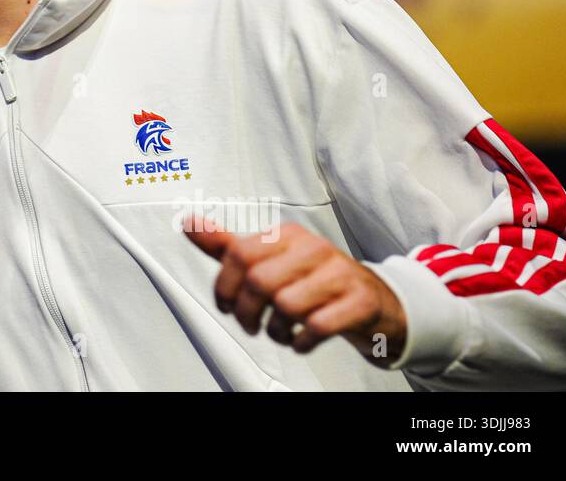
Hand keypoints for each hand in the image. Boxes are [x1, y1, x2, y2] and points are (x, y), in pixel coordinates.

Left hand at [181, 216, 407, 366]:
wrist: (377, 302)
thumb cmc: (314, 282)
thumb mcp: (269, 260)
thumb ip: (226, 246)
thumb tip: (188, 223)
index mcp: (288, 235)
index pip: (239, 254)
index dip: (223, 286)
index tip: (225, 305)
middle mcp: (314, 248)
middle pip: (259, 281)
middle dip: (246, 313)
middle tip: (251, 325)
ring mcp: (339, 274)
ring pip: (287, 305)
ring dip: (275, 330)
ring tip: (280, 332)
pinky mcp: (360, 302)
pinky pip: (318, 326)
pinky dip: (302, 341)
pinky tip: (301, 340)